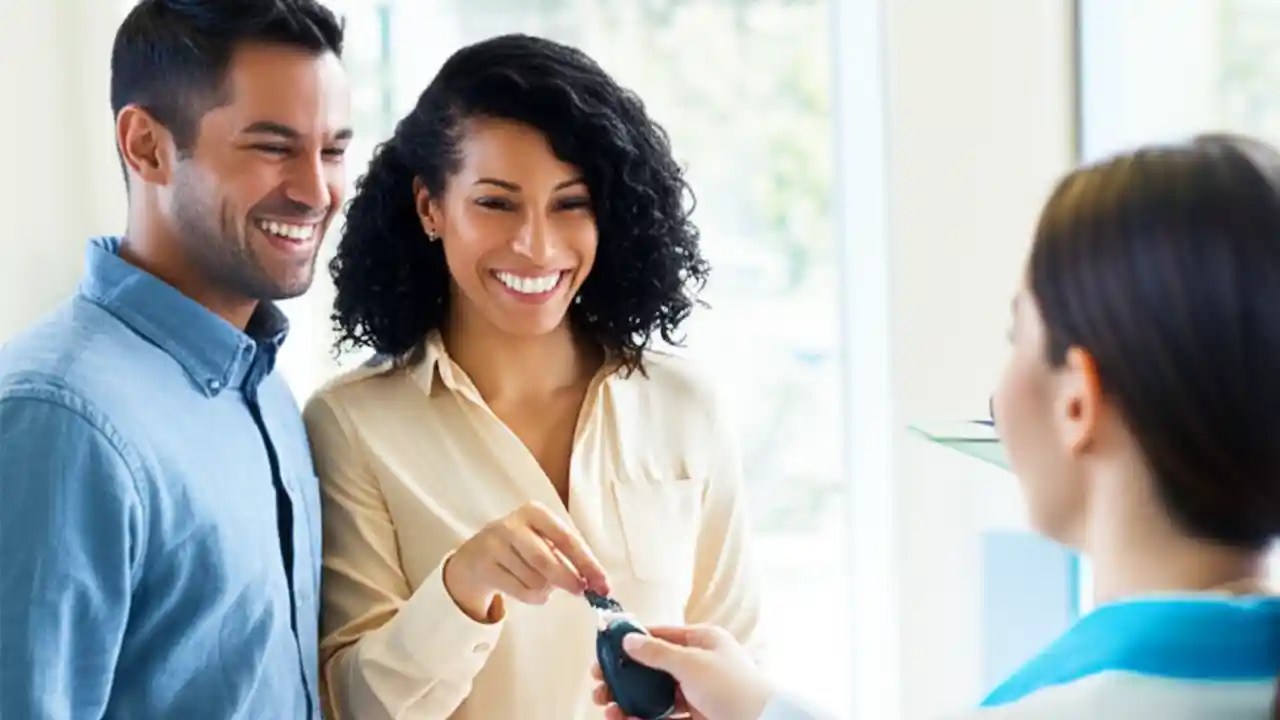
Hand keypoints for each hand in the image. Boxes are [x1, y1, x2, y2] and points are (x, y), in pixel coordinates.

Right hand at [443, 501, 609, 620]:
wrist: (474, 558)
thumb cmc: (521, 547)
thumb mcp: (543, 541)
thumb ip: (569, 557)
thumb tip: (596, 583)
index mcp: (535, 512)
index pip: (567, 539)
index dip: (588, 563)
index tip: (604, 584)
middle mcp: (512, 525)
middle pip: (547, 560)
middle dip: (568, 579)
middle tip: (580, 591)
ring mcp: (494, 545)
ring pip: (535, 580)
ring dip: (546, 589)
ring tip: (541, 582)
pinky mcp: (484, 567)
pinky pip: (520, 592)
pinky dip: (532, 597)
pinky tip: (526, 588)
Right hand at [591, 625, 772, 719]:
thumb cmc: (733, 688)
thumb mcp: (692, 663)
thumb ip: (657, 653)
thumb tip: (628, 639)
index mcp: (703, 641)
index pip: (661, 635)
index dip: (632, 642)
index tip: (605, 650)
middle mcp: (699, 665)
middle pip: (653, 668)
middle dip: (624, 677)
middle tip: (598, 685)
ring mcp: (698, 693)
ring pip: (655, 695)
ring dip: (629, 701)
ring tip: (607, 708)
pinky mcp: (697, 718)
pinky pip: (664, 717)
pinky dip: (644, 719)